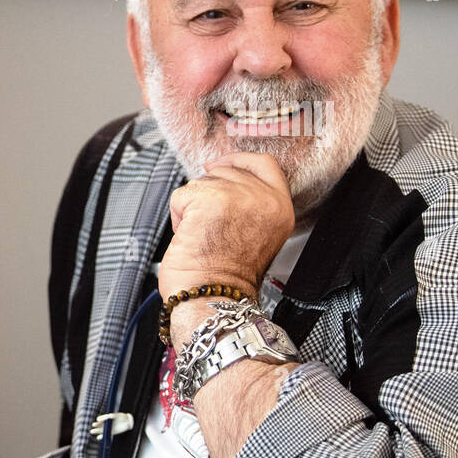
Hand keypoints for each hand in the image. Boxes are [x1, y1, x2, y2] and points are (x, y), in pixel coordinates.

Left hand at [158, 152, 294, 301]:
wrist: (213, 297)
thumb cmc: (226, 277)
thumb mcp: (256, 234)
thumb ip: (250, 205)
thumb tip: (226, 182)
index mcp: (280, 208)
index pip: (264, 164)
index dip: (238, 160)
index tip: (220, 164)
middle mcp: (264, 199)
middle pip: (227, 172)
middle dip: (208, 195)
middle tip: (209, 227)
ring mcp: (238, 195)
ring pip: (201, 183)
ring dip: (192, 209)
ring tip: (202, 236)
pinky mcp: (210, 198)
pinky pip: (181, 195)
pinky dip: (178, 217)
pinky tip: (190, 236)